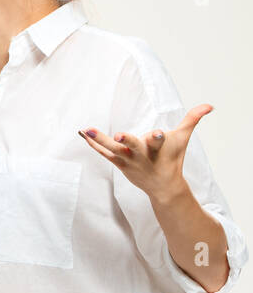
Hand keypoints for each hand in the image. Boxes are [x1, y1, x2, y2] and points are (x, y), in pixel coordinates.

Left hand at [78, 103, 212, 201]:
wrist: (164, 186)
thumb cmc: (173, 158)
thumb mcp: (183, 139)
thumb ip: (192, 120)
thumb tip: (209, 105)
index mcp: (159, 148)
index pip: (159, 141)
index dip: (158, 137)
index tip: (158, 133)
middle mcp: (143, 155)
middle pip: (135, 147)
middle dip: (128, 141)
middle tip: (118, 135)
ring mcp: (129, 161)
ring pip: (114, 150)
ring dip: (101, 140)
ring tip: (88, 129)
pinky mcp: (119, 163)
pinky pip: (104, 153)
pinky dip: (94, 144)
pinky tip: (84, 134)